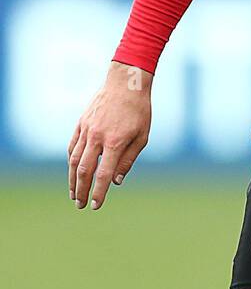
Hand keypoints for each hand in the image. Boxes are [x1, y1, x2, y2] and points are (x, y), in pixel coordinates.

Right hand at [68, 61, 152, 209]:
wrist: (125, 83)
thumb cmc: (139, 111)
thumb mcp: (142, 137)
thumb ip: (128, 160)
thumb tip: (116, 181)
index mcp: (115, 142)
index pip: (103, 174)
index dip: (98, 192)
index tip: (96, 206)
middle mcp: (97, 137)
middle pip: (84, 170)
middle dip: (82, 190)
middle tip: (80, 205)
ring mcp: (87, 129)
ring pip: (74, 160)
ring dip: (73, 179)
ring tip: (74, 193)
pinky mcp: (81, 123)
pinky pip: (72, 146)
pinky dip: (71, 161)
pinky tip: (73, 171)